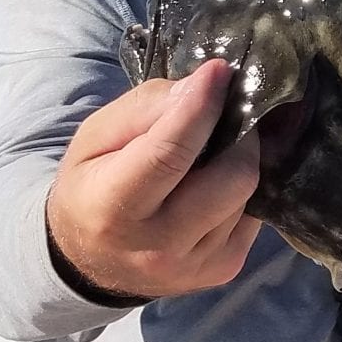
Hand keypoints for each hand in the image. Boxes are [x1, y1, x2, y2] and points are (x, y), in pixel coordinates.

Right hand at [46, 59, 261, 298]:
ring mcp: (196, 266)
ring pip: (246, 195)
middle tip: (227, 113)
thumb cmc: (90, 186)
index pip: (170, 154)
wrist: (89, 261)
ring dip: (238, 162)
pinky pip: (252, 216)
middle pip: (232, 178)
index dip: (200, 108)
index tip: (219, 71)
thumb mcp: (94, 139)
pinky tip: (215, 182)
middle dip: (239, 135)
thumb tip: (202, 87)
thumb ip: (144, 109)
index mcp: (112, 209)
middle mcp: (158, 247)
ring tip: (216, 150)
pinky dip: (238, 190)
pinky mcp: (223, 271)